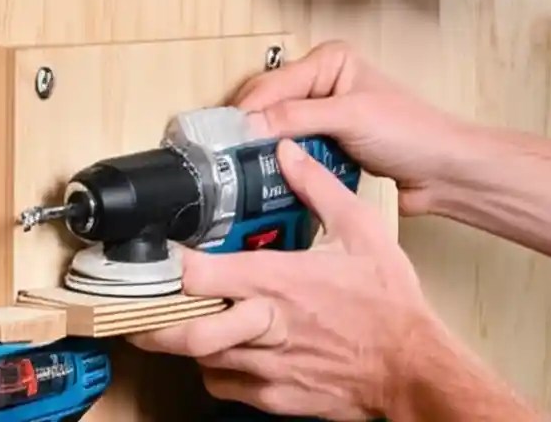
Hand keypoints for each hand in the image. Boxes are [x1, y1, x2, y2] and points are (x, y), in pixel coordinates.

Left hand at [127, 139, 441, 419]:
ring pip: (202, 361)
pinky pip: (226, 387)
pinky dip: (216, 371)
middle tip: (137, 311)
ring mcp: (268, 367)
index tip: (157, 258)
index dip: (170, 267)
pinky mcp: (276, 398)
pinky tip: (226, 353)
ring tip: (184, 325)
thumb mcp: (360, 231)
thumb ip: (318, 189)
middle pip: (186, 333)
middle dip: (152, 324)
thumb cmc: (390, 304)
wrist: (413, 368)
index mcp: (278, 281)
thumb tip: (289, 153)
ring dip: (188, 344)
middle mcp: (265, 326)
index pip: (201, 275)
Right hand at [234, 40, 483, 215]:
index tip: (222, 136)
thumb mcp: (350, 117)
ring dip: (263, 150)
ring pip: (278, 132)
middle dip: (250, 128)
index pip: (274, 83)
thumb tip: (249, 123)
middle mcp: (324, 85)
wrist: (443, 173)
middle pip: (270, 106)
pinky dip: (281, 165)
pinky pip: (292, 153)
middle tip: (223, 153)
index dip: (248, 110)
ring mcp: (325, 117)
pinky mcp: (328, 147)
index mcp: (330, 61)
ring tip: (238, 169)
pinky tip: (267, 179)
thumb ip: (297, 116)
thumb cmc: (412, 133)